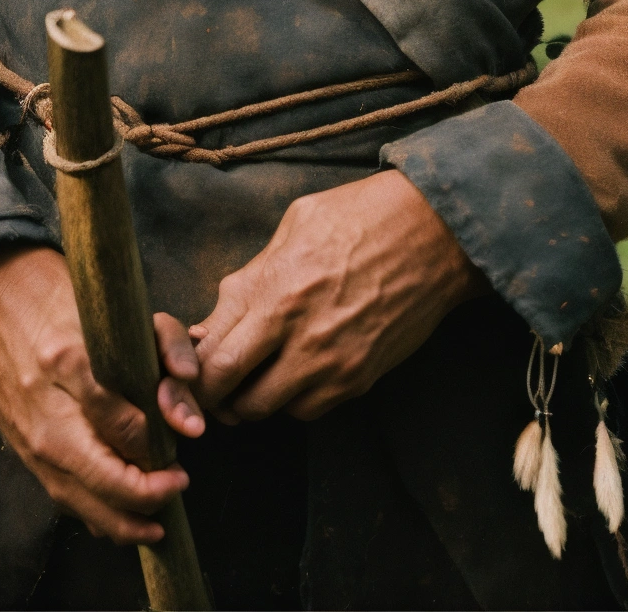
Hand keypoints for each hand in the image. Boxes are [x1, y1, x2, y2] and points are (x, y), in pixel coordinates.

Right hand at [0, 245, 204, 545]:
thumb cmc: (73, 307)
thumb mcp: (127, 313)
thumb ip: (169, 349)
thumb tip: (191, 418)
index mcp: (69, 359)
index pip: (121, 421)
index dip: (158, 441)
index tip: (185, 438)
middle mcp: (44, 408)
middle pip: (101, 475)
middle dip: (147, 493)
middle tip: (179, 481)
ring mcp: (28, 439)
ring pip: (82, 503)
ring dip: (127, 521)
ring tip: (161, 514)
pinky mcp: (24, 455)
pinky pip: (65, 501)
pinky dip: (100, 517)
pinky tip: (128, 516)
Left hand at [189, 169, 481, 423]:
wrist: (435, 235)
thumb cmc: (362, 216)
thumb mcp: (295, 225)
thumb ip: (251, 276)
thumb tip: (214, 318)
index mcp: (279, 293)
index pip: (215, 360)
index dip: (195, 369)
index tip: (191, 363)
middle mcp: (303, 338)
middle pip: (235, 397)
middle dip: (216, 393)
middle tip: (216, 378)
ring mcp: (334, 365)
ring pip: (270, 410)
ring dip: (255, 397)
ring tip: (256, 369)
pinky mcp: (360, 379)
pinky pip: (310, 410)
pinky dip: (293, 399)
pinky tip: (295, 369)